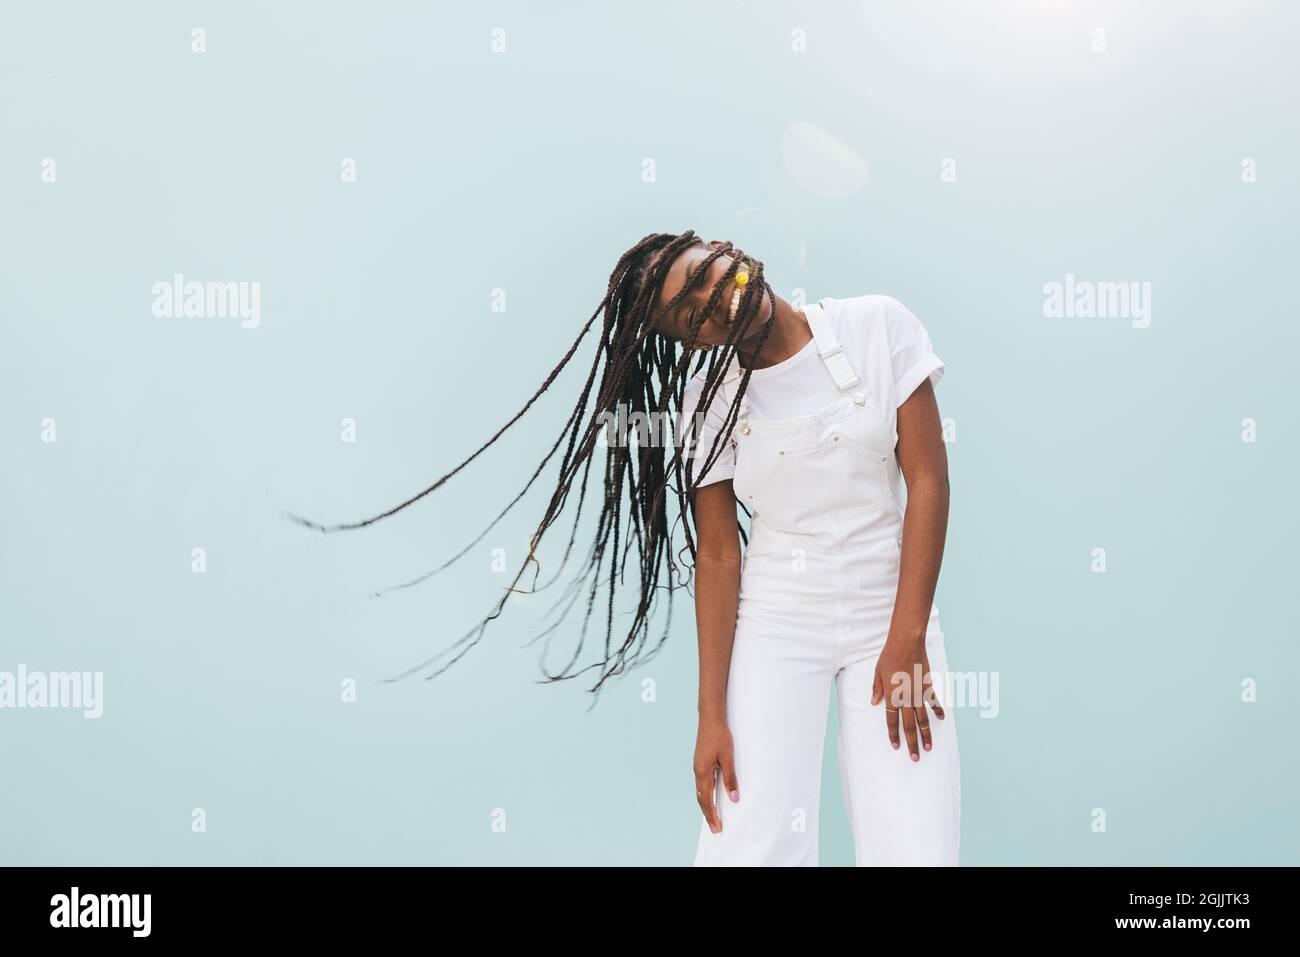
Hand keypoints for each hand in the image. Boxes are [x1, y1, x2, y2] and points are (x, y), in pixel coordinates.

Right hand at [693, 719, 738, 832]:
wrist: (710, 719)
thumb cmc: (720, 736)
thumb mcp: (728, 758)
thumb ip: (730, 779)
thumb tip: (734, 798)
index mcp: (703, 772)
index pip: (706, 800)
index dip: (712, 815)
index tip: (717, 827)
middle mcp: (697, 771)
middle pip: (701, 799)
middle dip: (708, 814)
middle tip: (715, 828)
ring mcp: (697, 767)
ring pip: (699, 792)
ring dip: (705, 806)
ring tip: (712, 817)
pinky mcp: (699, 762)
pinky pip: (700, 784)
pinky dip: (704, 795)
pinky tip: (710, 797)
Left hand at [871, 638, 945, 761]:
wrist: (906, 642)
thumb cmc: (889, 656)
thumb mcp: (877, 673)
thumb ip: (877, 689)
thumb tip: (874, 703)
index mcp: (892, 696)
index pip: (892, 721)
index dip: (894, 734)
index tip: (896, 746)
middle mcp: (906, 698)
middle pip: (909, 725)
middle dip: (912, 742)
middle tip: (915, 757)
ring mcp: (918, 693)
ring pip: (923, 718)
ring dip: (926, 734)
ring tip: (928, 747)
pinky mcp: (928, 685)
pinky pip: (933, 701)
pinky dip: (938, 710)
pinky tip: (941, 719)